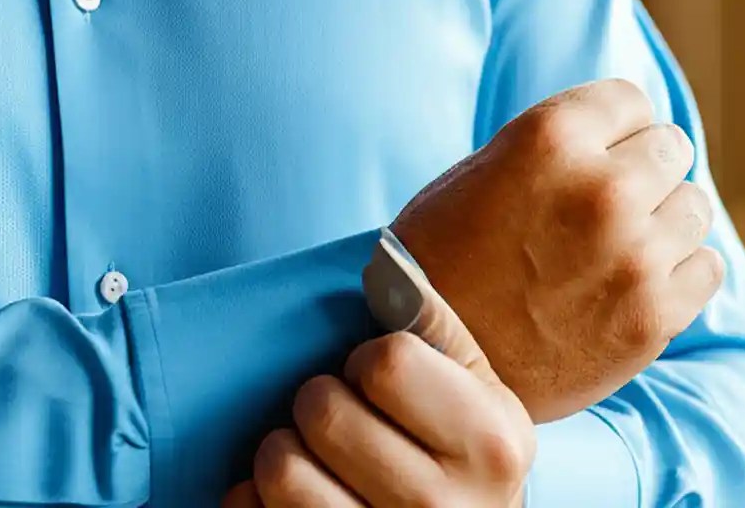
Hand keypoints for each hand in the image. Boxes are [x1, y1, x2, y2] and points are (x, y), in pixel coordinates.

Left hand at [224, 323, 533, 506]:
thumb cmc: (459, 455)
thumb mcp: (473, 391)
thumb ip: (434, 326)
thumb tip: (384, 261)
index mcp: (491, 444)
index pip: (384, 363)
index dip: (366, 362)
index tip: (377, 383)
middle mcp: (448, 507)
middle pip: (325, 413)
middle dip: (319, 403)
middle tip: (338, 417)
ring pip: (283, 471)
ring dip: (282, 453)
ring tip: (310, 458)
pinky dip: (253, 500)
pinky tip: (288, 499)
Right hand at [390, 79, 724, 421]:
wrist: (430, 364)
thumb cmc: (443, 261)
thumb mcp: (483, 171)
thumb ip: (558, 145)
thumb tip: (629, 134)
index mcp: (551, 137)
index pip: (631, 100)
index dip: (611, 131)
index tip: (593, 160)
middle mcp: (602, 188)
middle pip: (671, 147)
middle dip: (642, 172)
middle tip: (604, 210)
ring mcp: (634, 254)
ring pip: (695, 207)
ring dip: (664, 223)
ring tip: (617, 250)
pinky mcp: (654, 314)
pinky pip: (707, 267)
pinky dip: (679, 274)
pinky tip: (632, 286)